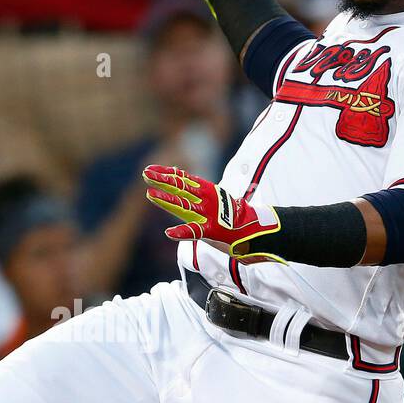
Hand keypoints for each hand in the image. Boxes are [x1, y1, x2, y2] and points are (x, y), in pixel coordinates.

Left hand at [143, 164, 283, 262]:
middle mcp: (208, 200)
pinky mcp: (213, 231)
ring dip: (167, 201)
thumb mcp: (217, 201)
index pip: (184, 180)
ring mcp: (210, 215)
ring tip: (150, 196)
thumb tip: (184, 182)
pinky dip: (181, 233)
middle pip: (181, 189)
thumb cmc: (236, 219)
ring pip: (184, 206)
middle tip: (145, 174)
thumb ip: (200, 194)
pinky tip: (168, 233)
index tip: (151, 169)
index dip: (167, 174)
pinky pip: (195, 232)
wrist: (258, 231)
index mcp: (209, 192)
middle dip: (162, 181)